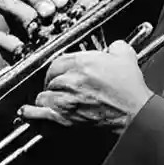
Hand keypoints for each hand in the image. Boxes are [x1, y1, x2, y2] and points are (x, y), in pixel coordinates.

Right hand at [0, 0, 99, 64]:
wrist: (69, 83)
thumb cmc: (78, 52)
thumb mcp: (86, 31)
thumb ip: (86, 12)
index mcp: (51, 1)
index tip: (62, 3)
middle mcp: (31, 9)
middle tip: (48, 13)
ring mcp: (18, 26)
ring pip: (7, 5)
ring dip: (14, 8)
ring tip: (30, 23)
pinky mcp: (9, 47)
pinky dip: (5, 40)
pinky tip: (17, 46)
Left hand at [18, 40, 153, 135]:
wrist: (134, 113)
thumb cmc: (130, 89)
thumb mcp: (126, 56)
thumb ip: (115, 46)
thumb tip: (111, 46)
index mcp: (82, 62)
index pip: (58, 61)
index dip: (58, 67)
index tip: (60, 72)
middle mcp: (71, 79)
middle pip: (50, 78)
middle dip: (53, 82)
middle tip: (58, 86)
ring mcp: (66, 99)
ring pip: (44, 95)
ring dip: (47, 97)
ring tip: (50, 100)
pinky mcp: (66, 118)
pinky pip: (41, 114)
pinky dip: (33, 114)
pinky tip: (28, 112)